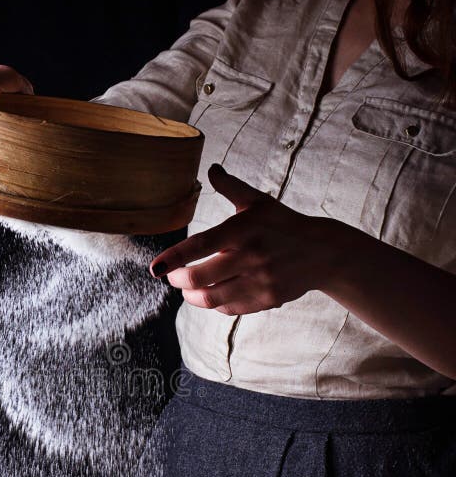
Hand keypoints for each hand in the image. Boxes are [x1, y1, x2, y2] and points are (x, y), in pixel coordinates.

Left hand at [150, 164, 342, 315]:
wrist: (322, 252)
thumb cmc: (284, 224)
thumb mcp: (259, 202)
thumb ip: (232, 187)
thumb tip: (211, 169)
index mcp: (242, 231)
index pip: (199, 246)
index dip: (173, 258)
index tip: (154, 268)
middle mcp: (249, 258)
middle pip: (199, 278)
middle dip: (177, 280)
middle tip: (171, 276)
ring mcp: (258, 281)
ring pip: (210, 298)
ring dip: (190, 296)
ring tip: (186, 289)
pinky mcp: (264, 300)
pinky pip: (228, 308)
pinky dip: (213, 304)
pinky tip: (210, 294)